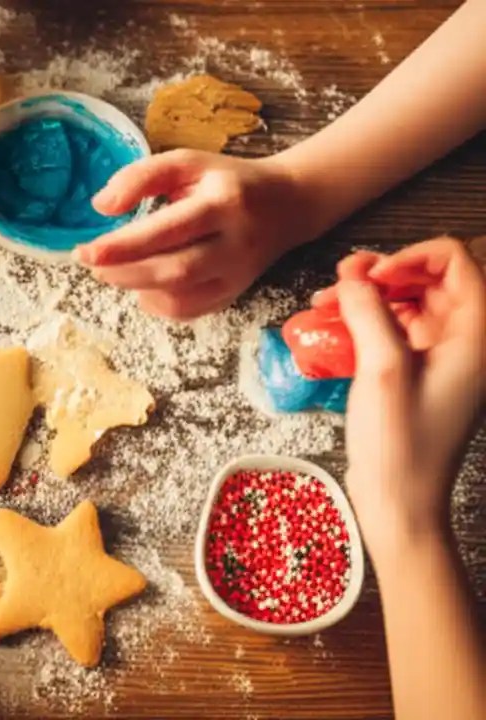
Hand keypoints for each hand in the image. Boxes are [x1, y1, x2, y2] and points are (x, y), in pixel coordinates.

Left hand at [75, 150, 322, 319]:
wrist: (287, 203)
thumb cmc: (225, 181)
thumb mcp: (187, 162)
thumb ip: (141, 177)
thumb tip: (101, 207)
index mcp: (224, 202)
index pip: (169, 230)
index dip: (124, 245)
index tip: (86, 250)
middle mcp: (235, 243)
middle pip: (174, 271)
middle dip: (122, 272)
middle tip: (89, 262)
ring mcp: (238, 275)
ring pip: (179, 298)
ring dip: (135, 288)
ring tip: (111, 269)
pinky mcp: (234, 294)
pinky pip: (187, 311)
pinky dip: (156, 303)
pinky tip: (142, 283)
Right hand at [330, 239, 485, 543]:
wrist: (402, 503)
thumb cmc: (400, 442)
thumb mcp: (382, 369)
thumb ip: (369, 313)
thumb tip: (353, 276)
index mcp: (476, 335)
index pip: (455, 262)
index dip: (409, 257)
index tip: (367, 277)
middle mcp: (468, 341)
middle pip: (433, 279)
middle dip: (386, 272)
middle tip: (341, 281)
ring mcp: (447, 359)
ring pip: (413, 302)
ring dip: (372, 295)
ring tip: (328, 301)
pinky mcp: (424, 374)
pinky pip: (401, 330)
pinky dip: (371, 321)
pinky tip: (337, 327)